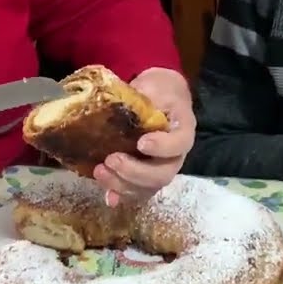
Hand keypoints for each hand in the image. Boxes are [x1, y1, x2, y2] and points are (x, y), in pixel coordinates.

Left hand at [93, 67, 195, 205]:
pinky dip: (122, 196)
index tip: (141, 142)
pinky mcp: (147, 177)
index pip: (179, 143)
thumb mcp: (153, 85)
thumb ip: (141, 96)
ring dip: (123, 185)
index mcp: (183, 130)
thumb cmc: (158, 91)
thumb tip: (117, 104)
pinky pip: (138, 192)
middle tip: (111, 159)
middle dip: (135, 172)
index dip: (162, 147)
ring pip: (149, 187)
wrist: (160, 98)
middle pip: (163, 174)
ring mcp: (162, 168)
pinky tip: (109, 197)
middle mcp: (176, 156)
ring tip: (100, 171)